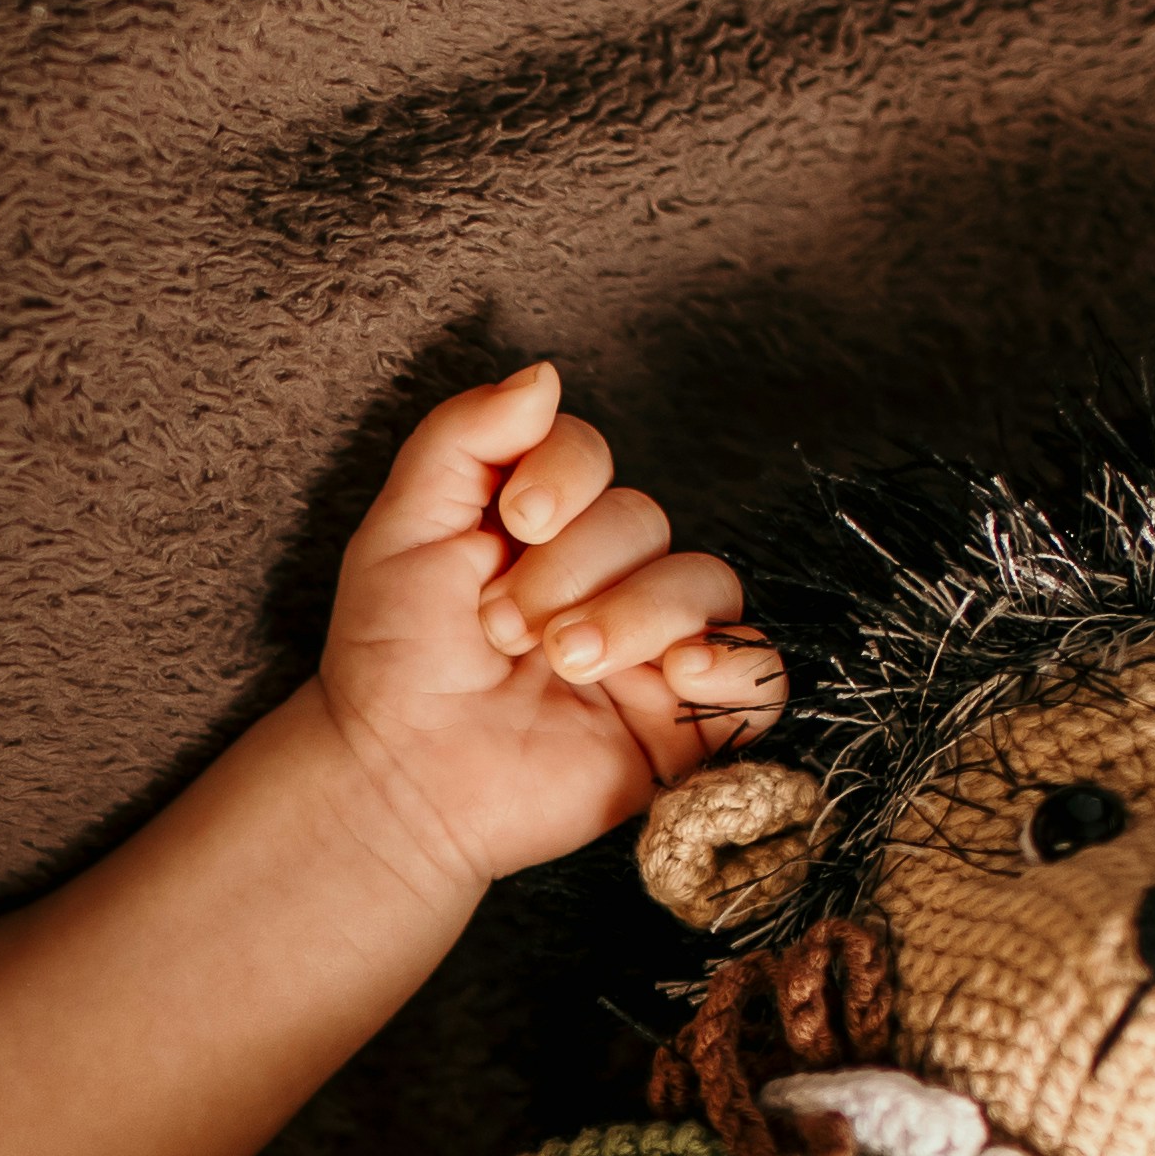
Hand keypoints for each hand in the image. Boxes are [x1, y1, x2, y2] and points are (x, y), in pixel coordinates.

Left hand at [316, 361, 779, 891]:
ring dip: (635, 614)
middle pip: (645, 519)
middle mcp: (607, 577)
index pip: (592, 455)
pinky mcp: (686, 721)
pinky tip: (676, 673)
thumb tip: (546, 375)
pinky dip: (735, 663)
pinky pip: (762, 674)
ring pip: (706, 584)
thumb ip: (464, 437)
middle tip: (503, 629)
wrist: (398, 780)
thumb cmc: (392, 661)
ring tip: (563, 661)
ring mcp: (653, 648)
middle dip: (572, 569)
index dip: (564, 476)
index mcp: (544, 526)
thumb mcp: (403, 529)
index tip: (514, 524)